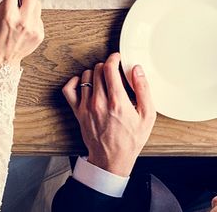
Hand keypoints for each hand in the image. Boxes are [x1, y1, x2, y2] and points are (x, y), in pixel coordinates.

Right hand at [0, 0, 43, 69]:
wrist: (2, 62)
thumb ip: (5, 3)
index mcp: (8, 16)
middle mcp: (23, 21)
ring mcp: (33, 28)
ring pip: (37, 4)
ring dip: (30, 2)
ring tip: (22, 9)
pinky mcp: (40, 33)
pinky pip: (38, 17)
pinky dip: (32, 15)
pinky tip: (24, 23)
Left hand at [62, 53, 154, 176]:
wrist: (112, 159)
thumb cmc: (131, 139)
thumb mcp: (147, 116)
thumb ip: (143, 90)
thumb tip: (137, 70)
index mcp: (117, 102)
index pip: (109, 68)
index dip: (114, 58)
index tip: (117, 58)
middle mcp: (99, 102)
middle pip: (97, 69)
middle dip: (106, 66)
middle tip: (113, 72)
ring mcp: (86, 107)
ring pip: (85, 76)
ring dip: (94, 74)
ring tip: (102, 80)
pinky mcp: (78, 112)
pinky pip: (69, 89)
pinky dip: (75, 82)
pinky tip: (84, 83)